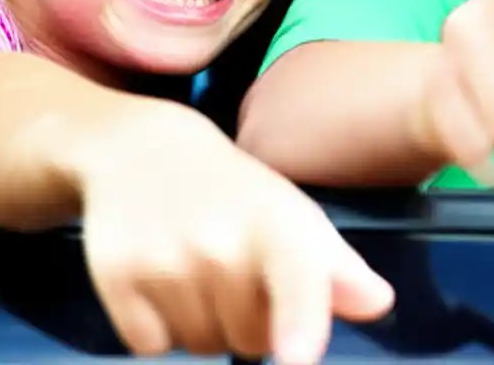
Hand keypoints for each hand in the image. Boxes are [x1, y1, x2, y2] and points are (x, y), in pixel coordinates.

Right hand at [77, 106, 393, 362]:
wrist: (139, 149)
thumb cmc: (231, 192)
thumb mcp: (291, 214)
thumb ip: (338, 267)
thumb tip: (377, 302)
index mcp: (276, 225)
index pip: (295, 281)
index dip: (298, 323)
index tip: (296, 356)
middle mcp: (219, 242)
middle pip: (251, 344)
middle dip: (247, 322)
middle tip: (233, 272)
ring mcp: (163, 261)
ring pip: (201, 347)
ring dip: (203, 325)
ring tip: (196, 271)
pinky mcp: (116, 278)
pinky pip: (151, 346)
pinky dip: (156, 328)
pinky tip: (160, 280)